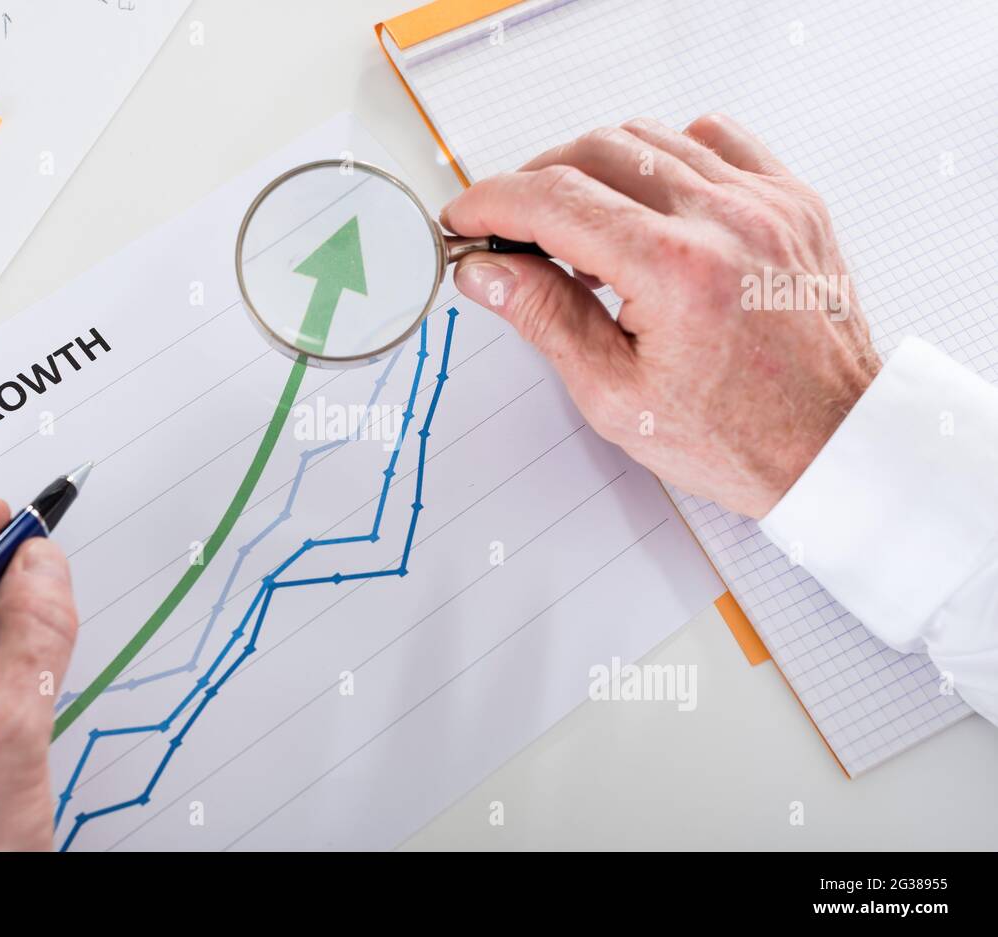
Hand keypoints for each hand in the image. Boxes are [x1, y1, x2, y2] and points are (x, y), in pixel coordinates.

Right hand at [443, 114, 880, 517]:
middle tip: (507, 228)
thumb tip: (485, 270)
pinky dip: (662, 154)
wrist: (830, 443)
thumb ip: (544, 318)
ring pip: (648, 137)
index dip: (491, 202)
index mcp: (676, 271)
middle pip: (595, 152)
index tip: (463, 220)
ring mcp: (765, 202)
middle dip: (532, 181)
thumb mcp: (615, 395)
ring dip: (591, 166)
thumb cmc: (734, 437)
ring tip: (572, 225)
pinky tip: (644, 200)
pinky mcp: (790, 199)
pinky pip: (713, 137)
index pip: (554, 200)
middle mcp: (725, 220)